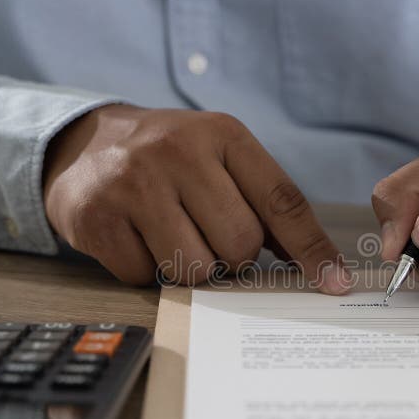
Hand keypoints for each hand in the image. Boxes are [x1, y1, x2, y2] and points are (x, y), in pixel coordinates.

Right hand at [43, 104, 349, 292]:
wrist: (85, 144)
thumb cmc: (169, 160)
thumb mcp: (220, 160)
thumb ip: (265, 205)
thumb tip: (314, 263)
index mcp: (223, 135)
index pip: (282, 201)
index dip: (312, 249)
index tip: (333, 284)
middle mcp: (178, 152)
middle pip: (239, 244)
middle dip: (232, 256)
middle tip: (208, 236)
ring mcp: (133, 184)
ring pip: (194, 267)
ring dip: (190, 266)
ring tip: (172, 235)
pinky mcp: (95, 217)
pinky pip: (145, 276)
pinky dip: (147, 270)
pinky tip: (137, 238)